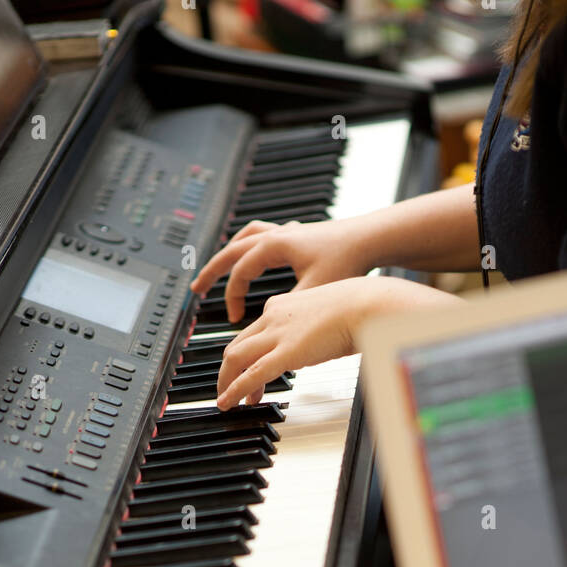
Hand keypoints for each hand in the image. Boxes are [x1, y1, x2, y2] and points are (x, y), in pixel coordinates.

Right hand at [191, 218, 370, 322]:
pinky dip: (253, 246)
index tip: (236, 320)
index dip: (233, 298)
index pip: (240, 273)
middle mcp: (276, 234)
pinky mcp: (298, 235)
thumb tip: (268, 333)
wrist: (370, 239)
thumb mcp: (314, 291)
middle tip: (195, 289)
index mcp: (274, 246)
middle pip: (232, 250)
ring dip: (230, 253)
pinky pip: (264, 235)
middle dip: (212, 270)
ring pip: (246, 237)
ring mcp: (286, 232)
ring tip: (219, 267)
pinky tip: (256, 256)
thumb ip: (288, 311)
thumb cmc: (347, 261)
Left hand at [215, 276, 457, 408]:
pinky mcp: (285, 353)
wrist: (368, 304)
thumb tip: (321, 345)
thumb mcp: (327, 317)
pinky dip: (235, 390)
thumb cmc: (360, 309)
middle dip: (229, 371)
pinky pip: (251, 375)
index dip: (245, 355)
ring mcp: (277, 334)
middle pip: (237, 344)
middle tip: (230, 389)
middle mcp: (273, 316)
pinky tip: (228, 403)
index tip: (248, 372)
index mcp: (282, 305)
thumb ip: (315, 331)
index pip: (253, 332)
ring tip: (226, 401)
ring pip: (235, 358)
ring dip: (227, 382)